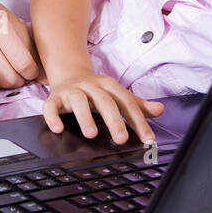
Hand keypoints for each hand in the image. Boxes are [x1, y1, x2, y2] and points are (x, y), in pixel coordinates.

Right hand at [0, 0, 40, 93]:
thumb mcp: (14, 24)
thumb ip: (31, 49)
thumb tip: (46, 78)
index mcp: (2, 28)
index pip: (24, 64)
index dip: (32, 73)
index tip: (31, 71)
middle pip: (9, 78)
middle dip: (18, 80)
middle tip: (18, 73)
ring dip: (3, 84)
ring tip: (3, 73)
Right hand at [42, 70, 163, 144]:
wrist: (69, 73)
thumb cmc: (96, 90)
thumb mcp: (117, 95)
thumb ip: (138, 105)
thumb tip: (160, 110)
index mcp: (109, 86)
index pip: (127, 102)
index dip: (139, 121)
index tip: (148, 139)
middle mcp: (91, 86)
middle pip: (104, 101)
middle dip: (114, 120)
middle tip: (122, 139)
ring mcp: (72, 91)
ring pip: (78, 101)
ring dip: (84, 117)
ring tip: (91, 134)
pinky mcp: (54, 97)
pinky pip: (51, 106)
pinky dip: (53, 116)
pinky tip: (58, 129)